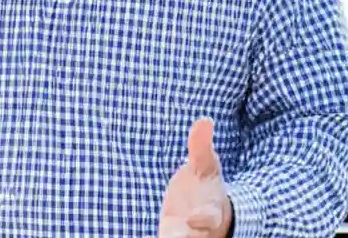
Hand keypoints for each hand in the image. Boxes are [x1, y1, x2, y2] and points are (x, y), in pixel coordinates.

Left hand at [156, 118, 232, 237]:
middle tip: (171, 235)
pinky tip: (135, 237)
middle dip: (183, 237)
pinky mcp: (167, 237)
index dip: (203, 219)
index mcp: (212, 212)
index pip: (210, 218)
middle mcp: (198, 230)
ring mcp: (183, 236)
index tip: (192, 219)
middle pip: (192, 237)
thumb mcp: (205, 166)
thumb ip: (201, 147)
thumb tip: (204, 120)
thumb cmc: (206, 186)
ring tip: (154, 237)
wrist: (202, 207)